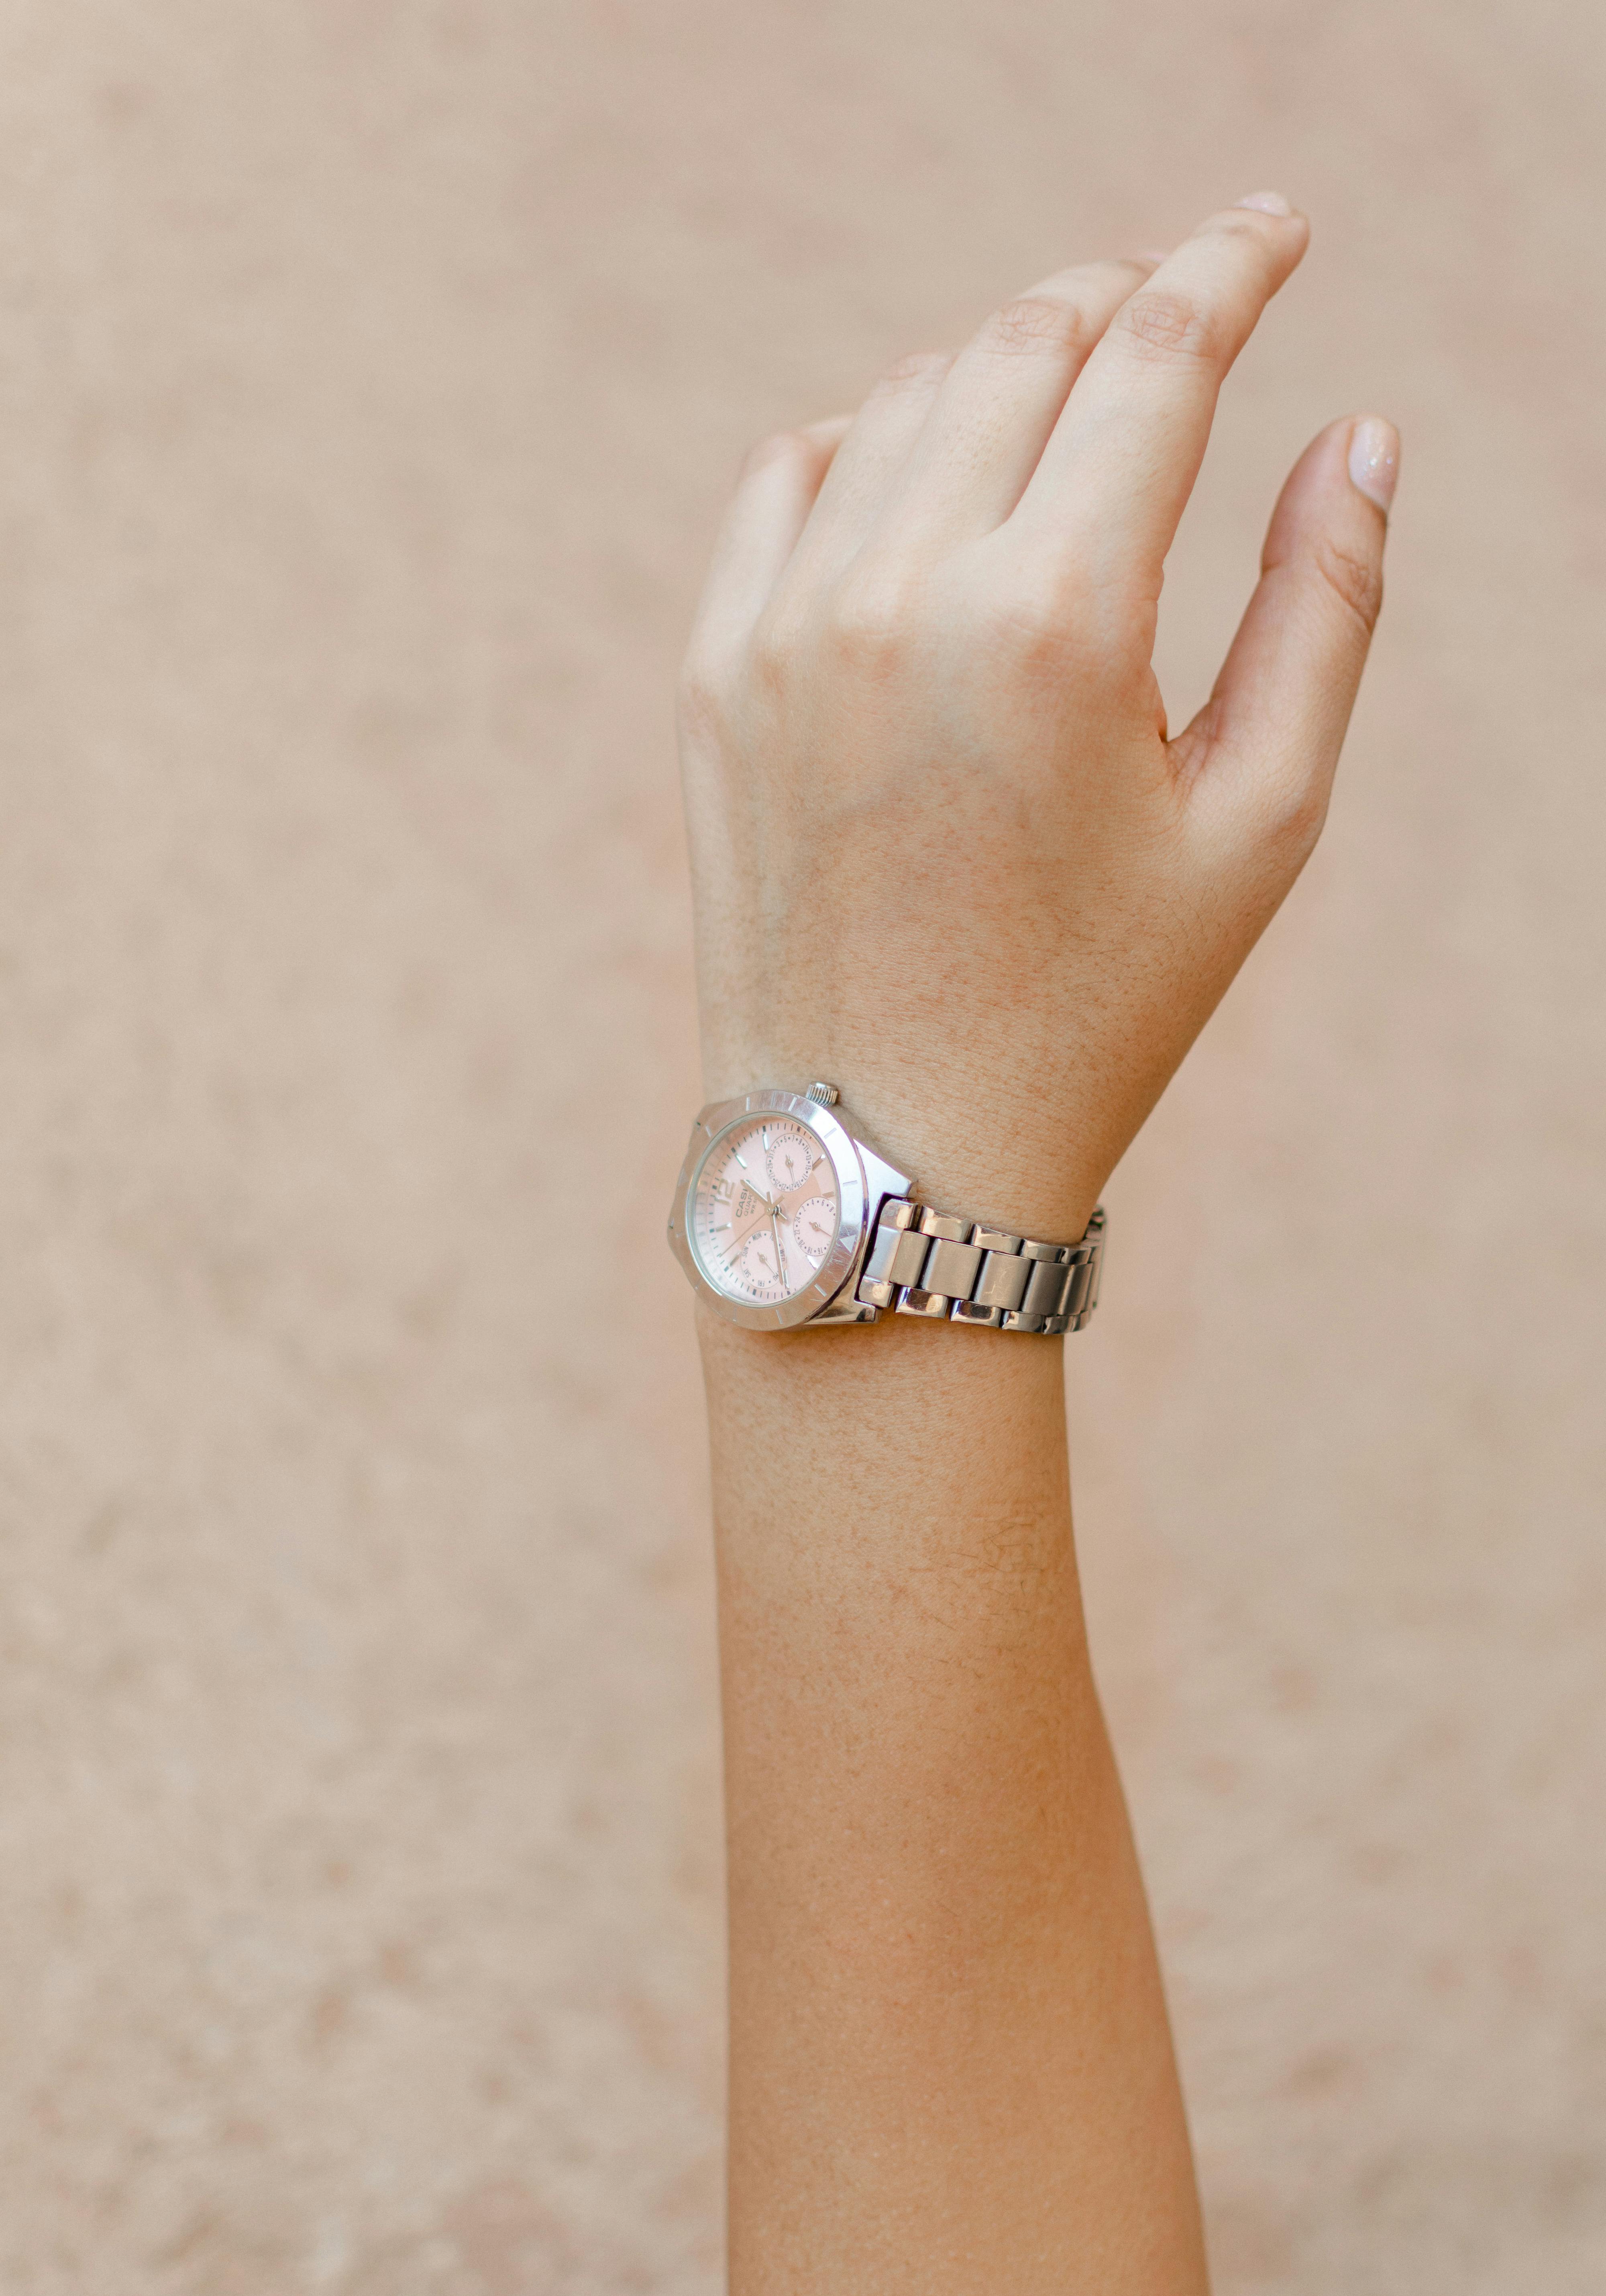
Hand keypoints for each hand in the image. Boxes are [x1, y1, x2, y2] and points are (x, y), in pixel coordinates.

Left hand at [679, 195, 1395, 1238]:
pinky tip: (929, 474)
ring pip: (908, 398)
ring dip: (1004, 371)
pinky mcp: (713, 677)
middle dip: (1123, 297)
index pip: (1156, 355)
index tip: (1274, 229)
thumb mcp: (1259, 826)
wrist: (893, 1159)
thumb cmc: (1099, 1010)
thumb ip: (1322, 607)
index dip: (1231, 264)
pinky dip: (870, 439)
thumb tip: (1358, 432)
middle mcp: (903, 597)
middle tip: (1184, 300)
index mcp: (1057, 625)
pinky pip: (788, 475)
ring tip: (1071, 404)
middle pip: (1027, 345)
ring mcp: (785, 632)